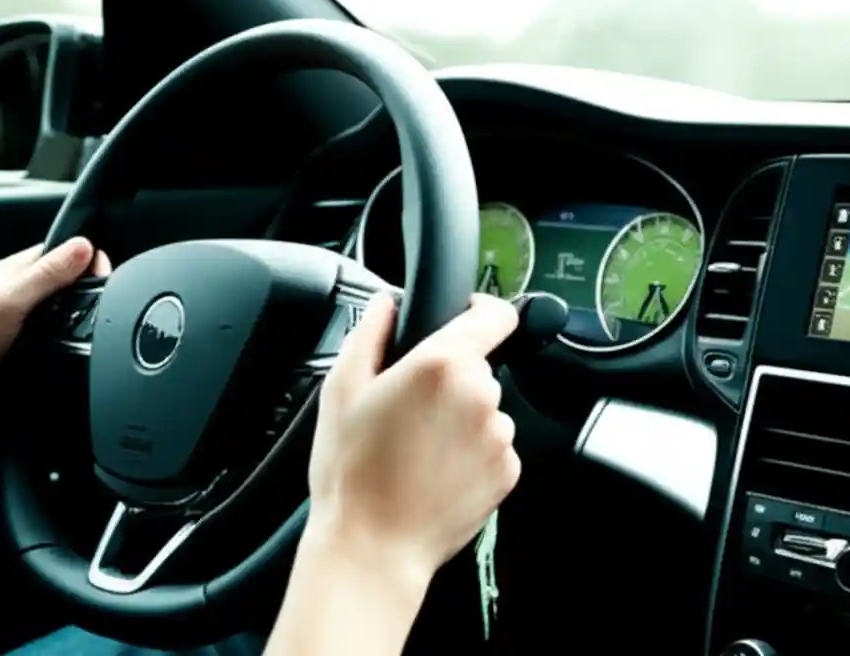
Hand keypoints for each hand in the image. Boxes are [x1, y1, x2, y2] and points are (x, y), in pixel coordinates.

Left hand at [0, 237, 109, 405]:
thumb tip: (84, 247)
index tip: (106, 272)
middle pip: (67, 284)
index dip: (86, 258)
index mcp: (13, 274)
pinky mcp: (28, 351)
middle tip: (103, 303)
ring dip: (81, 320)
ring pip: (66, 314)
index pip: (61, 253)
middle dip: (88, 291)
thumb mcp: (9, 301)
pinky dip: (73, 345)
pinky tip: (79, 349)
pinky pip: (61, 341)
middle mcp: (19, 296)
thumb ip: (46, 274)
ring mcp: (23, 325)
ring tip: (95, 325)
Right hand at [306, 292, 520, 580]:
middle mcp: (480, 395)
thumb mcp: (341, 389)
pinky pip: (494, 447)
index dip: (483, 310)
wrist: (373, 547)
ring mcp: (499, 435)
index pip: (496, 315)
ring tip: (419, 450)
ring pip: (487, 409)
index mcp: (442, 365)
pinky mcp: (508, 470)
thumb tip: (387, 303)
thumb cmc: (351, 473)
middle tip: (410, 411)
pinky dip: (472, 454)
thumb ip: (370, 332)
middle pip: (480, 368)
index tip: (469, 316)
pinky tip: (435, 472)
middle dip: (451, 380)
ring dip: (463, 419)